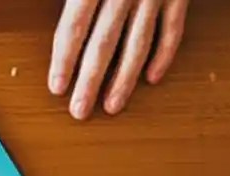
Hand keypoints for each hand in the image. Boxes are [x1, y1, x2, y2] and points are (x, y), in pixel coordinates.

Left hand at [49, 0, 188, 118]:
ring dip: (124, 79)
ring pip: (137, 44)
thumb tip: (59, 27)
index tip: (57, 88)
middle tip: (79, 111)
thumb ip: (74, 0)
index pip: (74, 27)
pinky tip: (152, 78)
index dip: (64, 60)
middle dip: (90, 81)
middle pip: (103, 43)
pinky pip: (172, 29)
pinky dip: (163, 55)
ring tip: (112, 106)